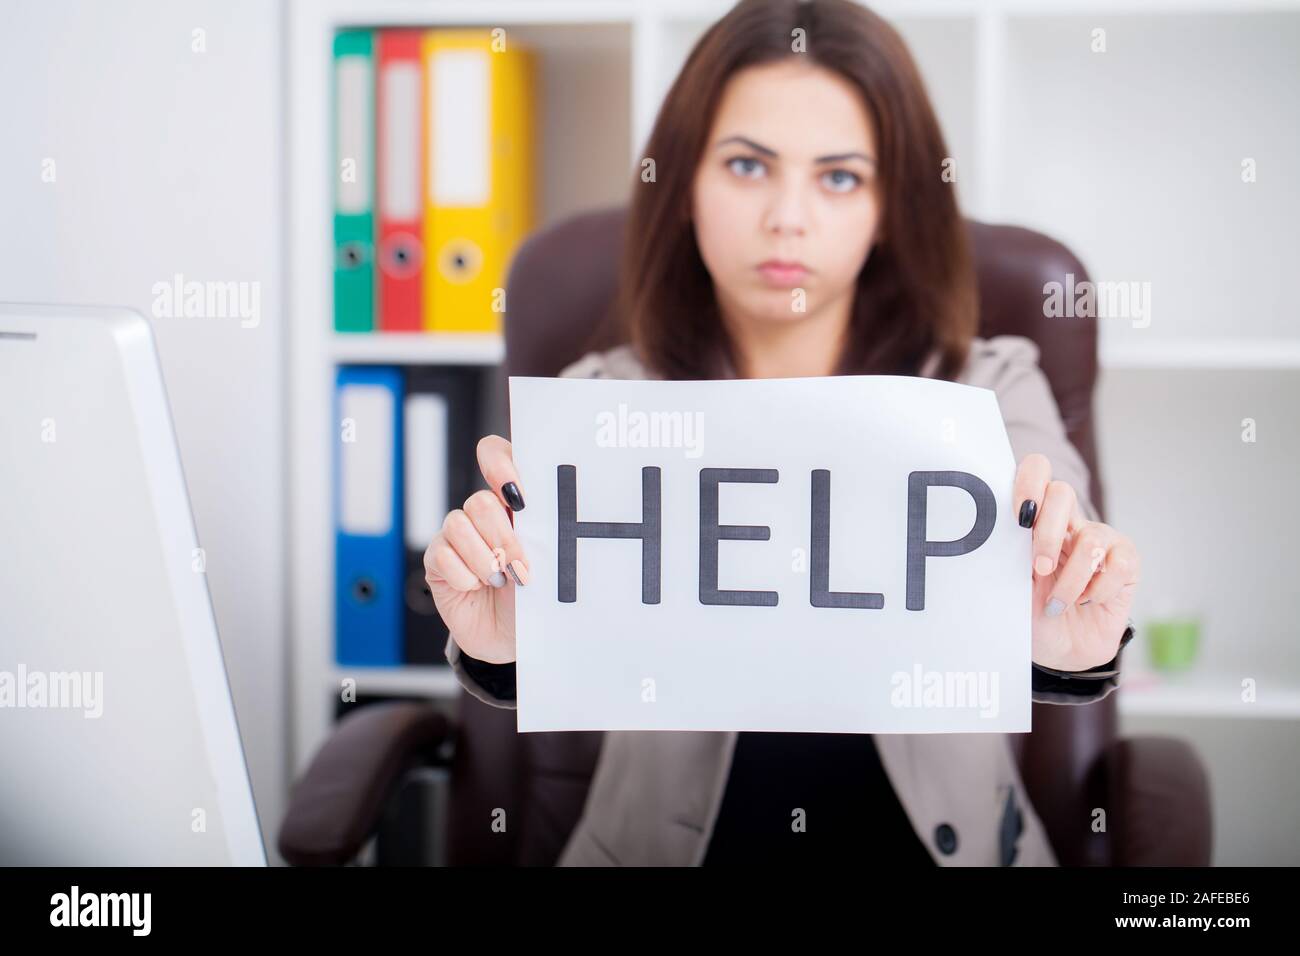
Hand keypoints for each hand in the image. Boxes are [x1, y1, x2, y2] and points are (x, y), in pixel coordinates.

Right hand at [423, 435, 529, 664]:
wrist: (513, 639)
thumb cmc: (536, 598)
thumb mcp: (550, 564)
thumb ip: (545, 534)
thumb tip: (550, 518)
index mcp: (514, 503)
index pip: (497, 457)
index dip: (500, 464)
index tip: (516, 493)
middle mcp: (483, 515)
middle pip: (480, 501)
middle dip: (502, 536)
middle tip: (518, 565)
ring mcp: (458, 537)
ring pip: (459, 524)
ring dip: (483, 558)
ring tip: (500, 581)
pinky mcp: (438, 562)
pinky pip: (441, 554)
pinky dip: (463, 574)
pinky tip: (477, 588)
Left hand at [1014, 453, 1138, 671]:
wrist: (1060, 651)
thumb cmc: (1030, 615)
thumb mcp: (1009, 586)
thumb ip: (1005, 555)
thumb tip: (988, 536)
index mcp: (1034, 519)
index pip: (1036, 472)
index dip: (1029, 481)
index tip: (1018, 514)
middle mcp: (1068, 523)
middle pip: (1062, 493)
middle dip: (1047, 533)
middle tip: (1038, 569)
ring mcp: (1100, 539)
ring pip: (1090, 537)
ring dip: (1070, 578)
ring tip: (1057, 605)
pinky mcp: (1126, 563)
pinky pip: (1118, 564)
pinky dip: (1098, 589)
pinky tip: (1086, 602)